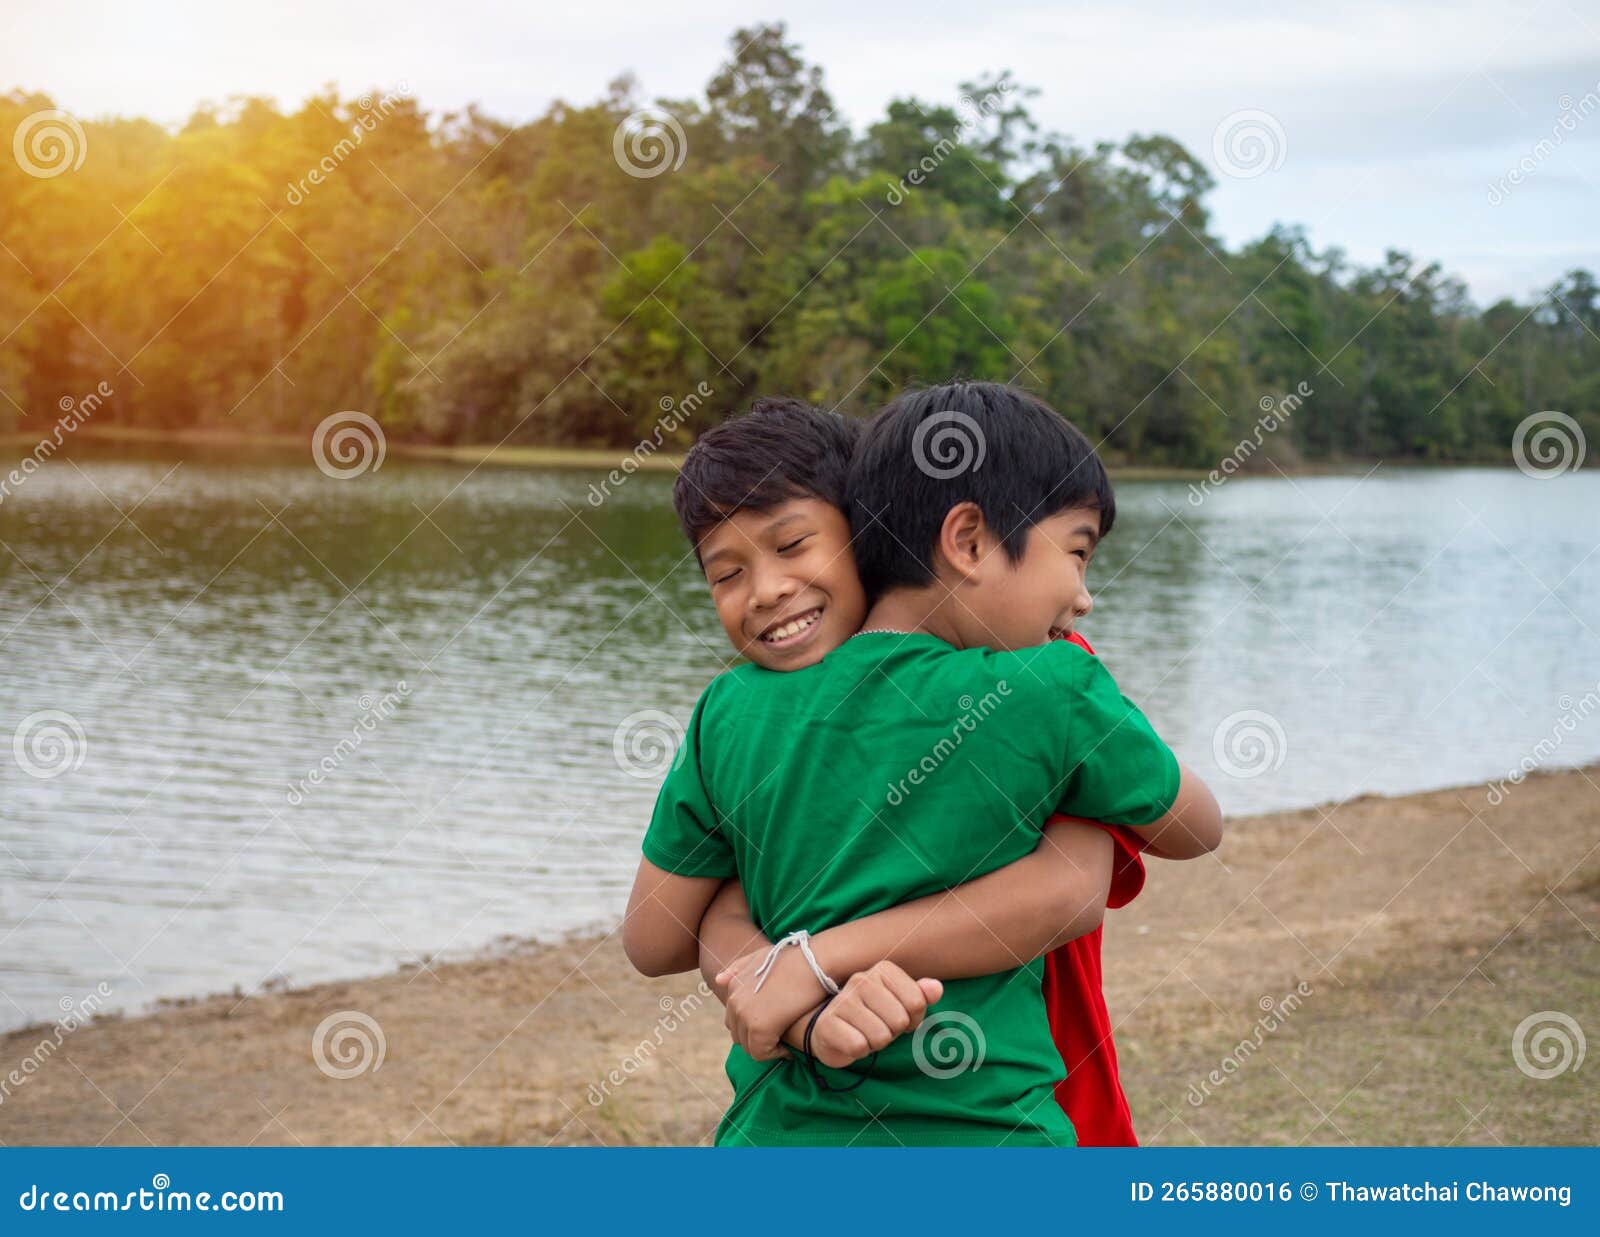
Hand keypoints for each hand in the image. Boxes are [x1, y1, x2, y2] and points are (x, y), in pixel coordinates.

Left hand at [717, 945, 827, 1060]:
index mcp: (734, 986)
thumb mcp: (762, 956)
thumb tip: (719, 980)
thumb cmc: (795, 958)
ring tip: (786, 1040)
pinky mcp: (759, 1028)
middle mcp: (735, 1001)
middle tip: (780, 1036)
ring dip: (766, 1047)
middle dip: (757, 1038)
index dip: (754, 1026)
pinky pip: (761, 1054)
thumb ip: (739, 968)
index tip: (775, 1025)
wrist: (814, 960)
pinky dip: (776, 1053)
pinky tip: (790, 1047)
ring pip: (749, 1047)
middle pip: (739, 1035)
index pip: (734, 1019)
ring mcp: (745, 1015)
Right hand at [807, 962, 942, 1069]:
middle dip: (893, 1032)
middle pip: (899, 1019)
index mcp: (882, 970)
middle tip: (879, 1027)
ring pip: (880, 1036)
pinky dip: (859, 1051)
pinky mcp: (826, 1024)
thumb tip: (937, 988)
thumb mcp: (902, 1005)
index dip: (913, 1018)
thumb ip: (921, 996)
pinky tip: (851, 1041)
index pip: (917, 1002)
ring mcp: (842, 1000)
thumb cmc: (874, 1016)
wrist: (834, 1031)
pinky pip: (858, 1046)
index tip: (898, 1017)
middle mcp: (860, 979)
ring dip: (875, 1043)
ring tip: (864, 1033)